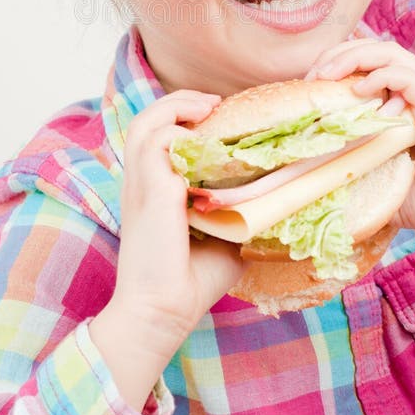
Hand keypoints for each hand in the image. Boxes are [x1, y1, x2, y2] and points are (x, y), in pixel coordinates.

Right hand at [109, 90, 245, 353]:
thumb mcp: (223, 238)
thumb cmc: (191, 283)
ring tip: (208, 108)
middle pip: (146, 120)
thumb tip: (270, 202)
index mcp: (154, 189)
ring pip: (145, 123)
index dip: (185, 118)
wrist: (163, 313)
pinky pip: (158, 142)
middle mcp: (143, 181)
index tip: (219, 118)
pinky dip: (181, 133)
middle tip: (214, 104)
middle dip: (180, 102)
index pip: (158, 135)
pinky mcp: (152, 190)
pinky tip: (207, 145)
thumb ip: (235, 213)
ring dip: (177, 107)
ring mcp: (144, 184)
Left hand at [304, 39, 414, 236]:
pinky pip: (406, 75)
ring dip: (351, 57)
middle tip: (308, 81)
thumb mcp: (386, 189)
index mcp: (397, 107)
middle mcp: (410, 94)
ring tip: (325, 75)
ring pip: (387, 52)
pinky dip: (379, 75)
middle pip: (369, 50)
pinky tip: (360, 91)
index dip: (329, 72)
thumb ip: (358, 182)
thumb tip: (314, 193)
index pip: (359, 70)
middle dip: (334, 57)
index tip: (304, 94)